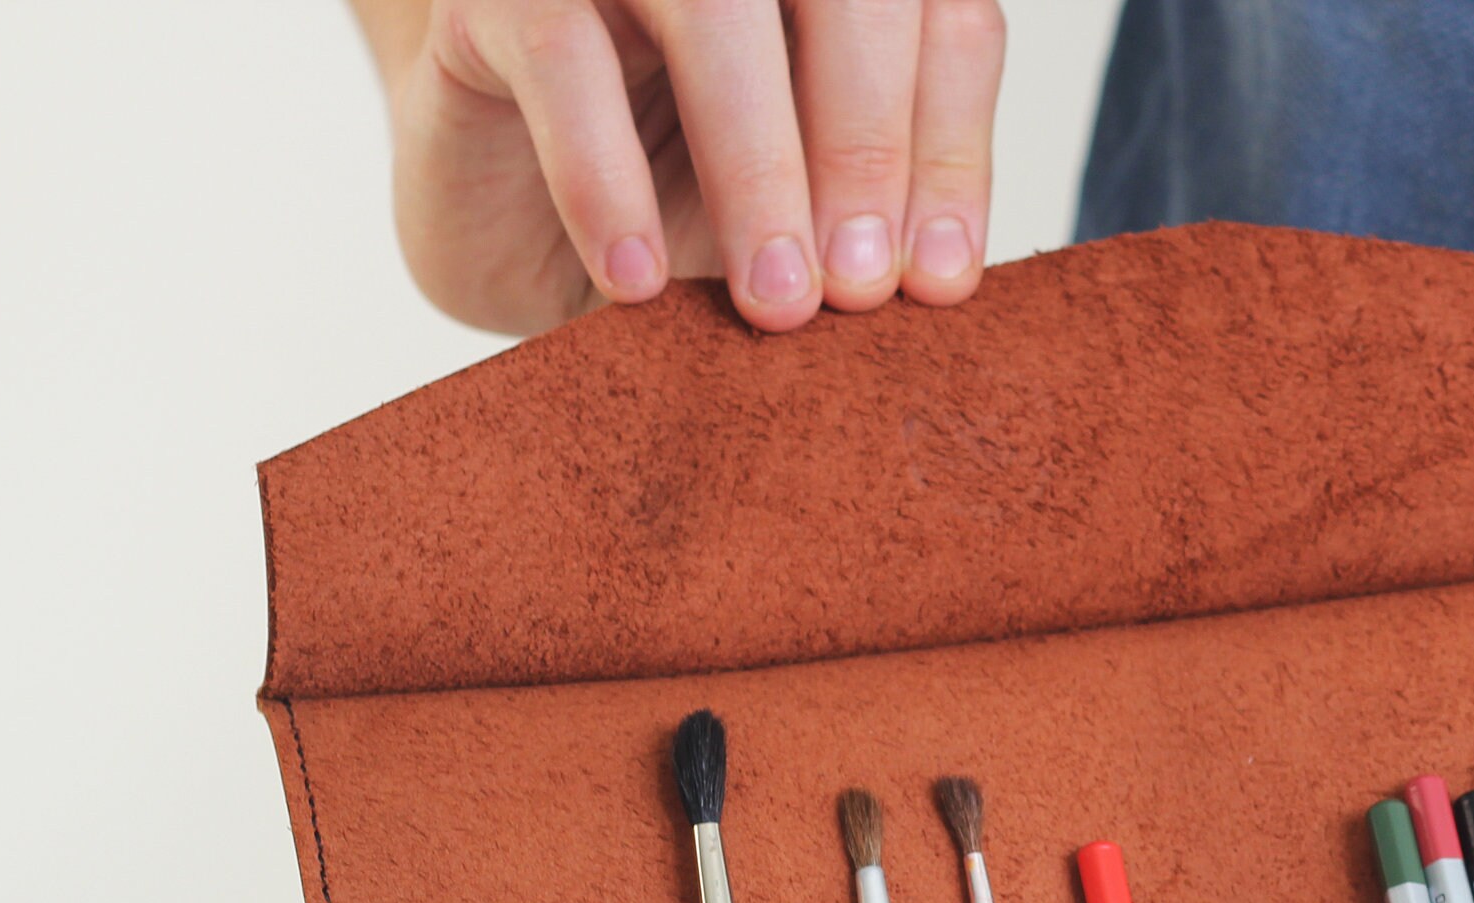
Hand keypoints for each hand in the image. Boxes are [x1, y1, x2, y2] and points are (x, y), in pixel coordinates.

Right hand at [368, 0, 1004, 334]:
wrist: (523, 224)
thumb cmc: (683, 203)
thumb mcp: (806, 215)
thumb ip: (879, 212)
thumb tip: (939, 272)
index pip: (944, 17)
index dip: (950, 148)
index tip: (937, 283)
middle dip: (868, 150)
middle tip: (859, 291)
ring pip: (714, 11)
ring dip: (760, 166)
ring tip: (776, 303)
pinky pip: (558, 55)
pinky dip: (607, 179)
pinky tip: (637, 283)